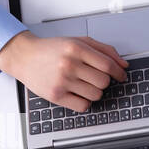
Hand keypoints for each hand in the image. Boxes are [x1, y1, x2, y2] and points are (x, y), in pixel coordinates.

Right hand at [0, 31, 127, 111]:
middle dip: (103, 81)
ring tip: (82, 84)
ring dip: (94, 91)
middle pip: (104, 82)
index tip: (122, 76)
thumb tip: (123, 65)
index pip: (108, 65)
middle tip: (94, 77)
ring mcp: (62, 81)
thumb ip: (103, 50)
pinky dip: (84, 102)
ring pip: (96, 95)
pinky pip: (83, 106)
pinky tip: (77, 93)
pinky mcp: (56, 95)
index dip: (119, 73)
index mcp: (76, 48)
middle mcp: (69, 64)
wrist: (24, 56)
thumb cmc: (52, 49)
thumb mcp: (78, 41)